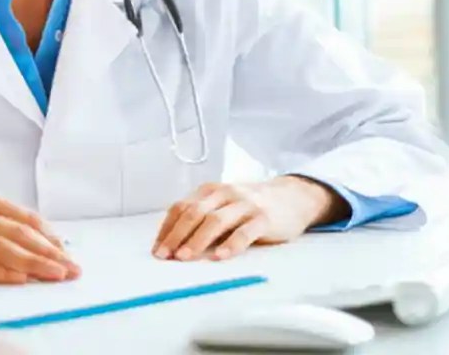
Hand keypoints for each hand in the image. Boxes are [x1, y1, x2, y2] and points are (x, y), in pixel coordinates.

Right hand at [0, 189, 79, 284]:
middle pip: (22, 234)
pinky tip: (20, 278)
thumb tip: (32, 235)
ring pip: (7, 249)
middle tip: (72, 268)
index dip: (51, 237)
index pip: (27, 218)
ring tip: (57, 275)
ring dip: (36, 264)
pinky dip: (3, 272)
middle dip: (52, 253)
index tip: (67, 252)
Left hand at [152, 176, 349, 261]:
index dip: (167, 229)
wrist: (291, 197)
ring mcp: (245, 204)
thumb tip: (174, 245)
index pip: (180, 208)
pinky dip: (230, 245)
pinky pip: (244, 232)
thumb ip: (203, 218)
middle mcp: (225, 193)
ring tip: (184, 257)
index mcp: (209, 190)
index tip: (157, 249)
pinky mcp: (264, 218)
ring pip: (215, 221)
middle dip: (176, 236)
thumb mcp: (223, 205)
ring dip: (197, 240)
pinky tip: (220, 257)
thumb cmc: (250, 206)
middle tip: (165, 256)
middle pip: (193, 213)